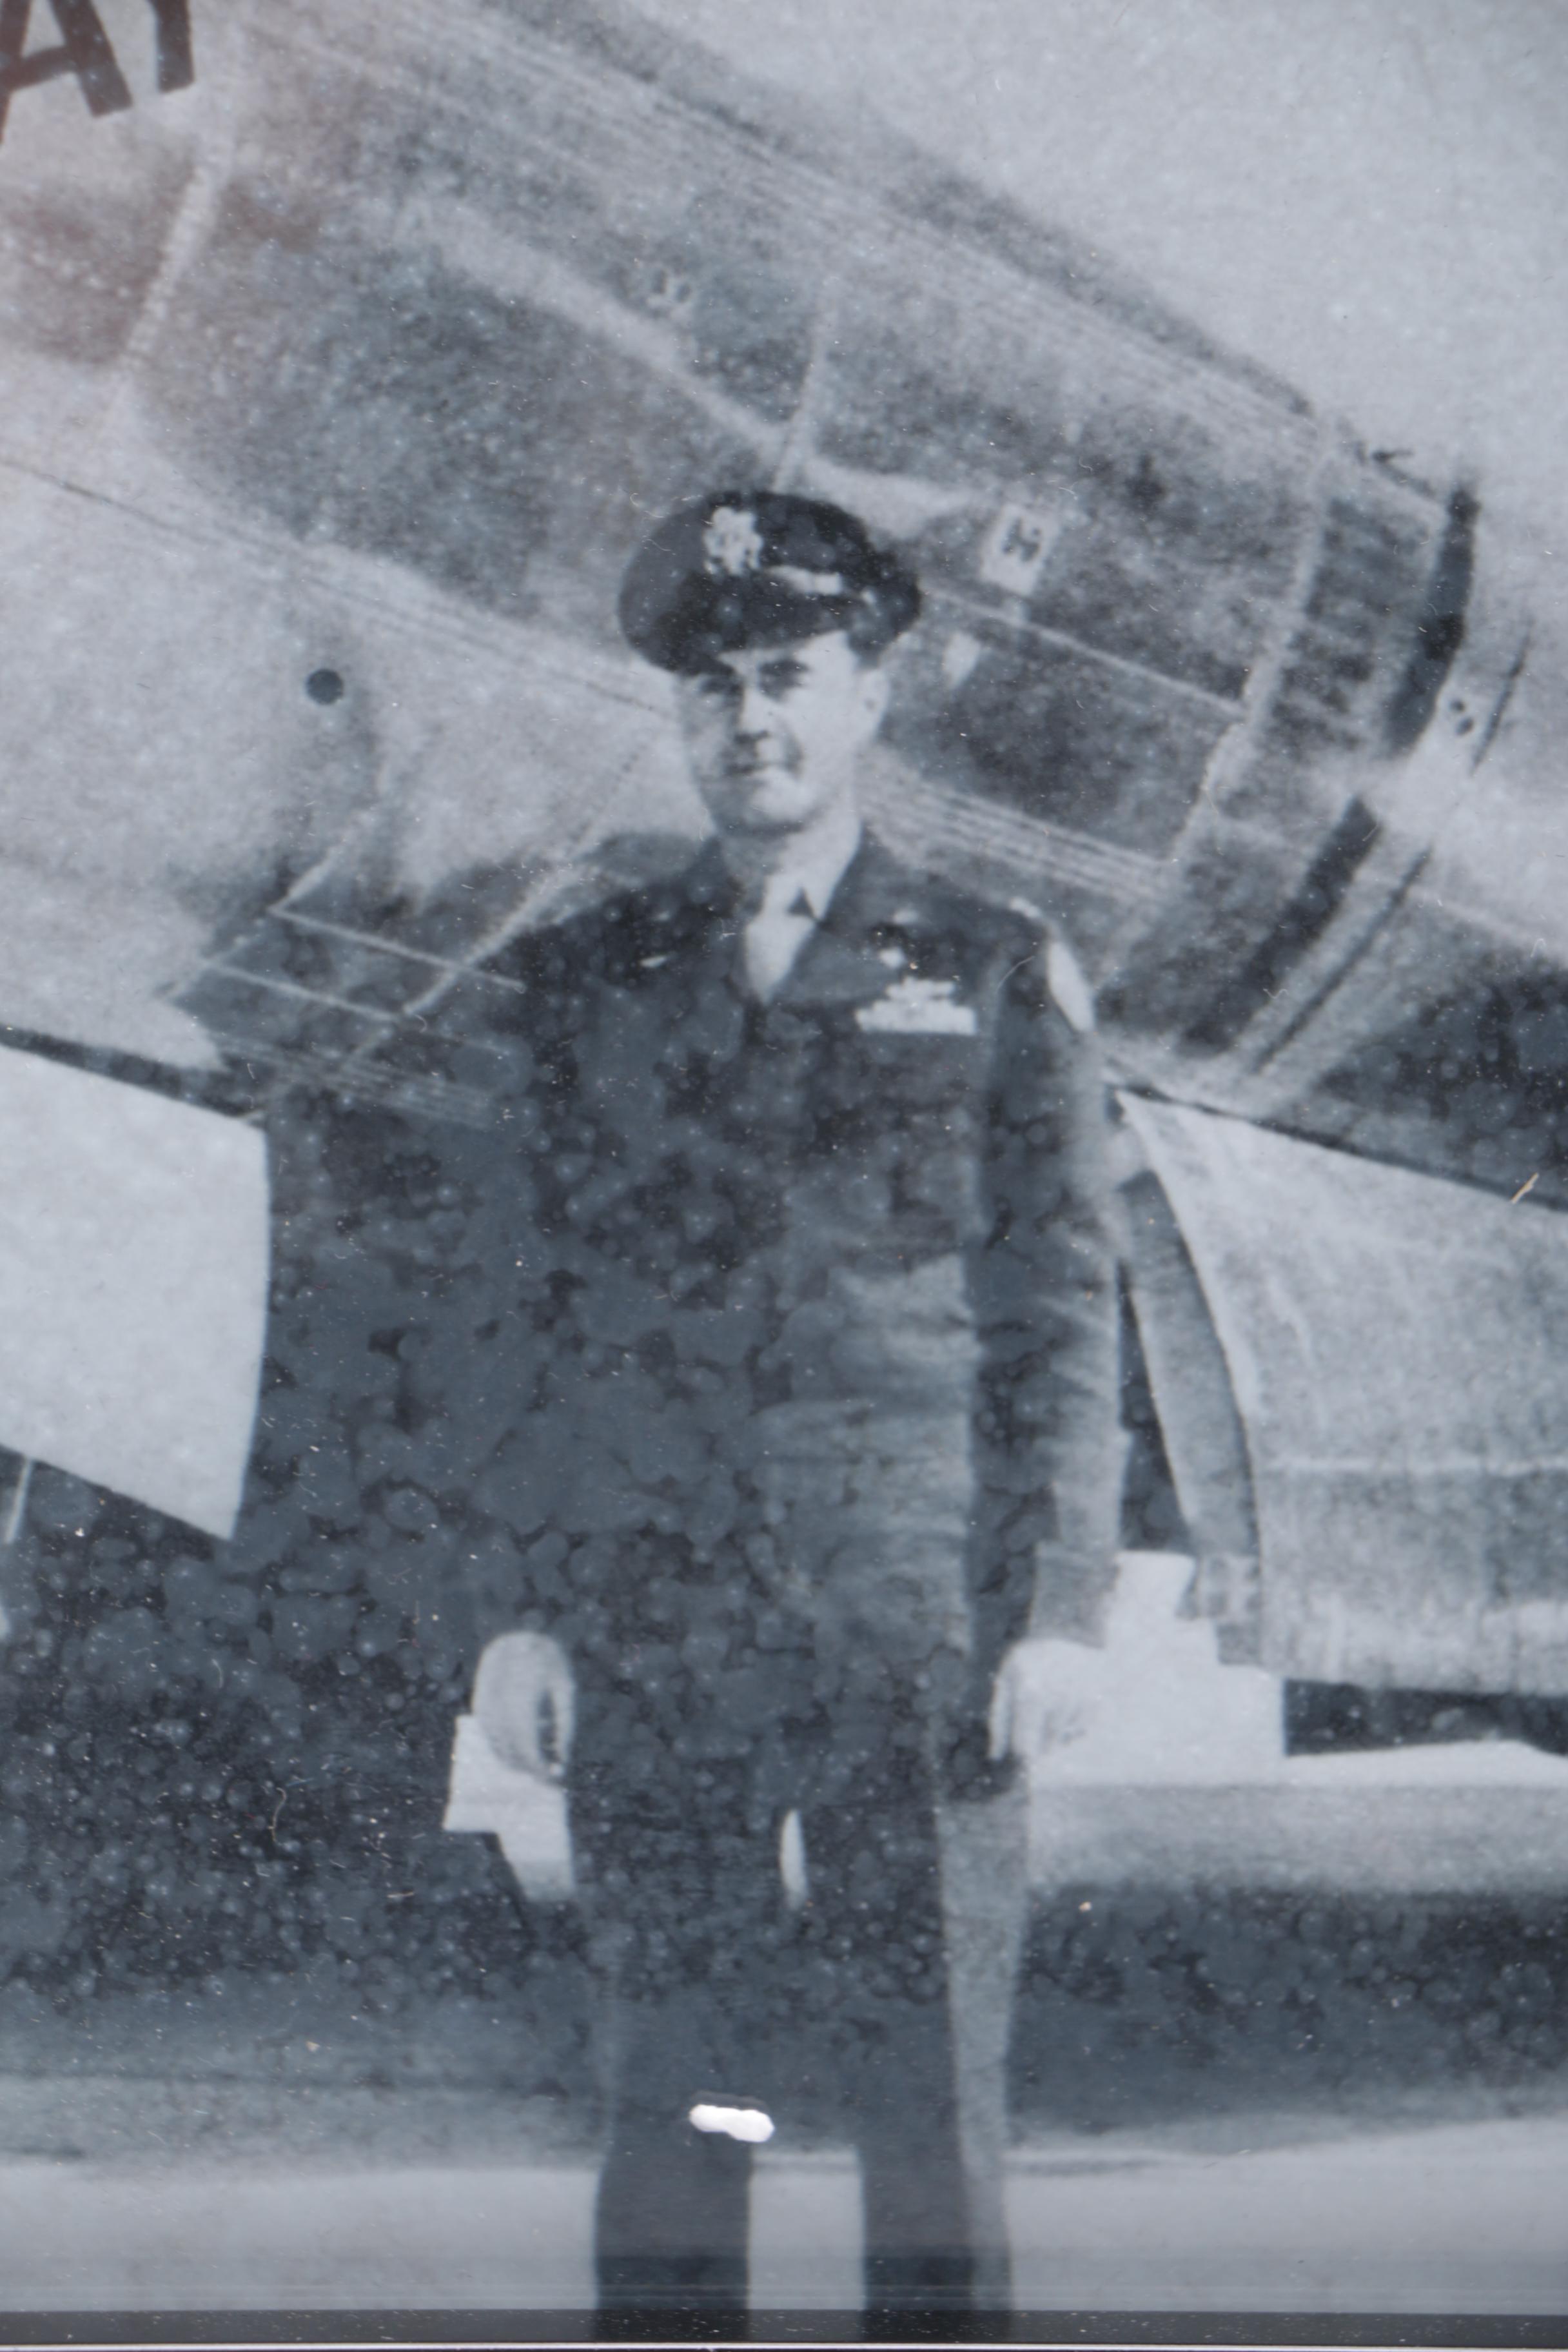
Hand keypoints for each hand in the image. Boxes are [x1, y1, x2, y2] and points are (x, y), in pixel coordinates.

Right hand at [472, 1630, 574, 1782]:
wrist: (522, 1633)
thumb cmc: (551, 1663)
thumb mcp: (565, 1690)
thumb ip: (564, 1725)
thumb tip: (561, 1763)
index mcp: (525, 1688)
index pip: (524, 1738)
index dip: (535, 1763)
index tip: (549, 1778)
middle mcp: (501, 1692)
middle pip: (506, 1743)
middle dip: (523, 1765)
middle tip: (542, 1778)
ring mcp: (486, 1694)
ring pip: (492, 1739)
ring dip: (509, 1758)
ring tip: (531, 1767)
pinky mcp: (479, 1695)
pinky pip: (485, 1729)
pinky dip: (498, 1744)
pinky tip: (515, 1750)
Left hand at [986, 1636, 1103, 1764]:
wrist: (1072, 1633)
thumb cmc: (1030, 1661)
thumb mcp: (1006, 1680)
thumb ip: (999, 1719)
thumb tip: (995, 1757)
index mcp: (1031, 1694)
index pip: (1024, 1748)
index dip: (1020, 1748)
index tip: (1019, 1741)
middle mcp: (1059, 1700)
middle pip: (1045, 1749)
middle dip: (1038, 1740)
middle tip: (1036, 1712)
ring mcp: (1081, 1703)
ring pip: (1064, 1742)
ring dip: (1055, 1732)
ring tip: (1052, 1702)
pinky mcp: (1098, 1705)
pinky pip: (1081, 1733)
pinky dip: (1072, 1726)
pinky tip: (1068, 1702)